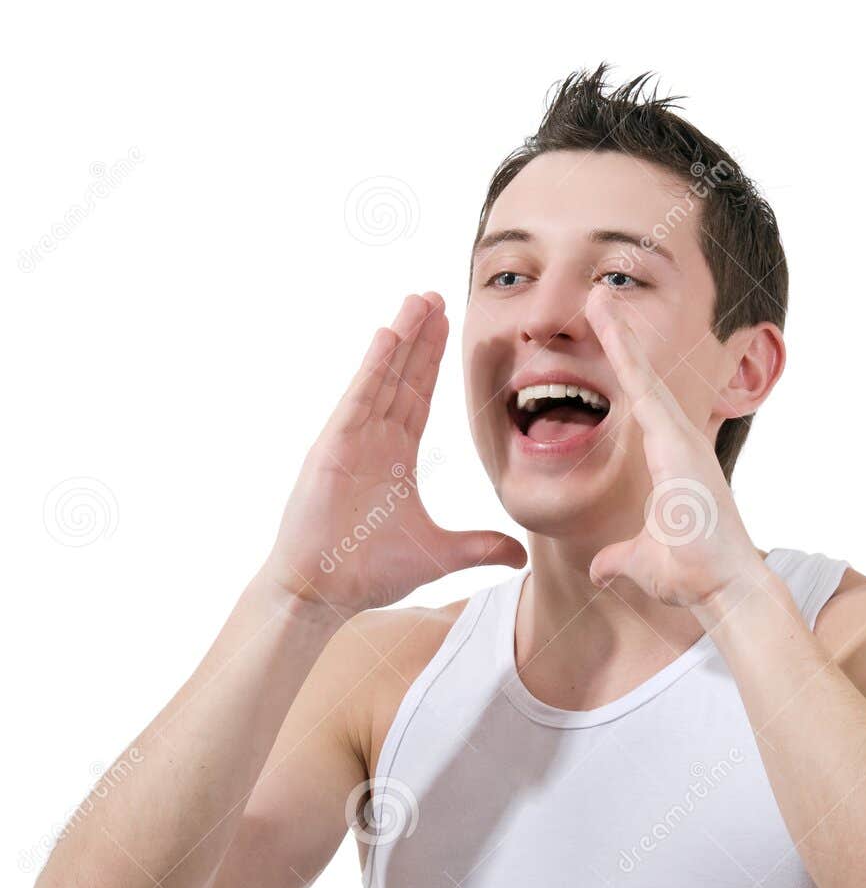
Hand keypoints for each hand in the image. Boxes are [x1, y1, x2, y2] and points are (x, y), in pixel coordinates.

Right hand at [262, 293, 525, 618]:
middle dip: (422, 337)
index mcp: (396, 457)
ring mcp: (352, 439)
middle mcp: (374, 440)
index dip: (434, 362)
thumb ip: (479, 547)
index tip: (450, 326)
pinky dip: (374, 367)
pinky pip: (358, 398)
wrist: (322, 591)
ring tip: (419, 300)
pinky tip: (389, 335)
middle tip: (439, 296)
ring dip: (402, 338)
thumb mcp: (439, 555)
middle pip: (403, 377)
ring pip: (383, 377)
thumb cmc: (366, 573)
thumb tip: (521, 555)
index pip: (420, 397)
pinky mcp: (334, 447)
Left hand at [586, 289, 764, 610]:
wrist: (725, 587)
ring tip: (597, 295)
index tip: (606, 339)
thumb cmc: (694, 575)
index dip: (623, 370)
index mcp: (672, 460)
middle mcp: (680, 441)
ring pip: (644, 375)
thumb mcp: (642, 563)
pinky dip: (626, 357)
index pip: (641, 405)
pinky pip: (645, 391)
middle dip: (621, 336)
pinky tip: (608, 326)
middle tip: (598, 294)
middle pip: (644, 378)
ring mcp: (682, 439)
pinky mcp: (679, 444)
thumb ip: (619, 560)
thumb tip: (601, 570)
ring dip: (620, 334)